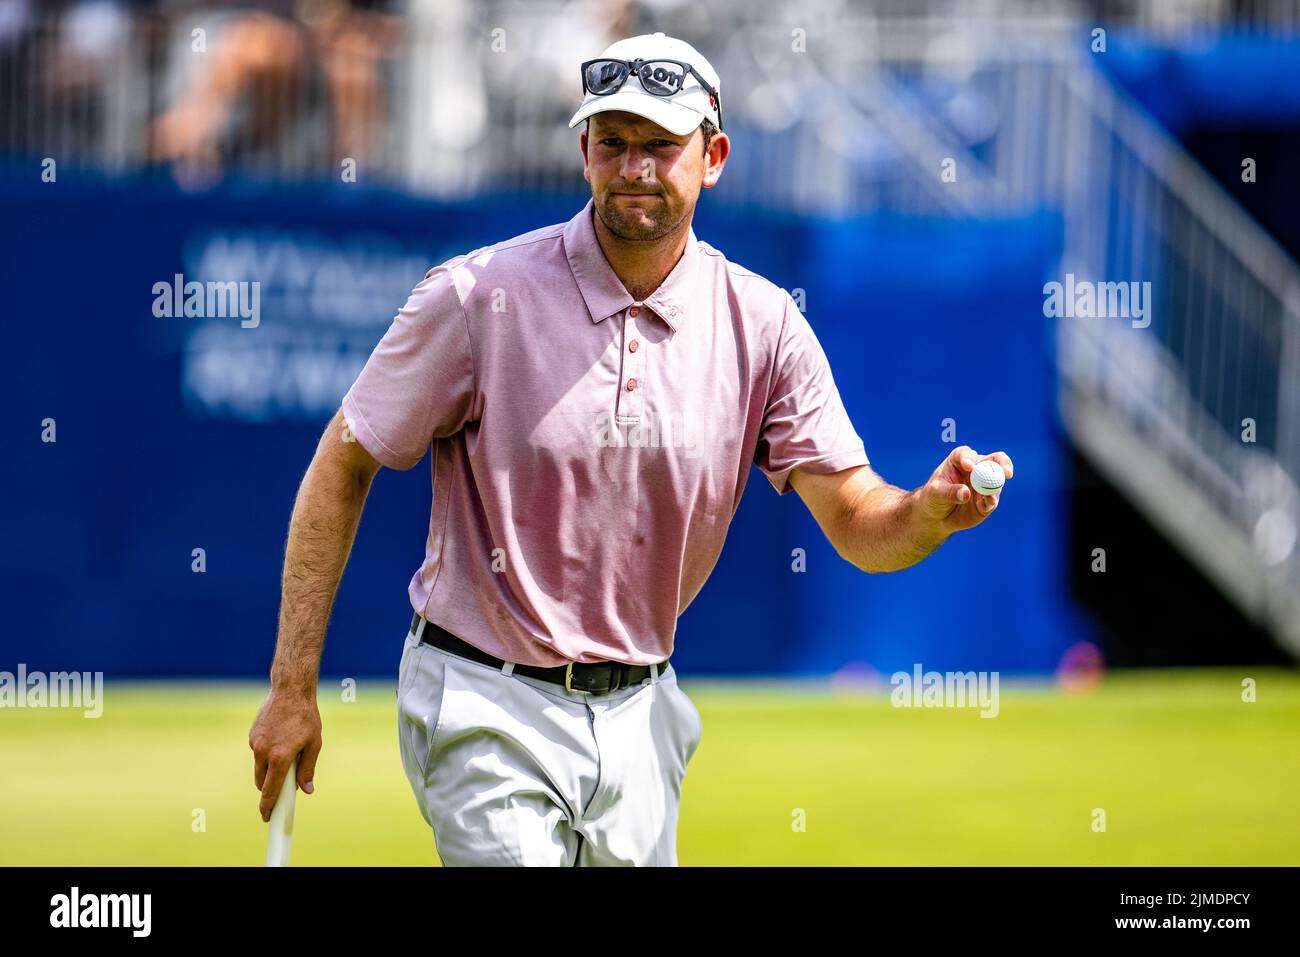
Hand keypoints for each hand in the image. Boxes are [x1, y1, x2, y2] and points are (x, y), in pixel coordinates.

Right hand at [249, 690, 321, 821]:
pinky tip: (279, 741)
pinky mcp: (251, 736)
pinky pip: (258, 753)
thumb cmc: (306, 717)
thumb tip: (307, 790)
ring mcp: (255, 743)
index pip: (270, 790)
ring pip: (259, 768)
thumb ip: (308, 768)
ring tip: (286, 757)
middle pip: (262, 782)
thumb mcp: (314, 743)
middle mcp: (263, 752)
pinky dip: (266, 754)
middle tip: (283, 787)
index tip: (267, 818)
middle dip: (270, 788)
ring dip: (268, 770)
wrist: (290, 691)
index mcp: (280, 757)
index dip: (268, 806)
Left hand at [914, 445, 1013, 534]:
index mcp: (960, 460)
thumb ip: (950, 492)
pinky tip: (985, 506)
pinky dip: (991, 502)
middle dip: (1003, 463)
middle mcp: (976, 468)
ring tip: (989, 498)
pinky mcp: (988, 500)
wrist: (937, 516)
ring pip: (997, 481)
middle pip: (995, 459)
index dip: (969, 458)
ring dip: (996, 488)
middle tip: (1006, 473)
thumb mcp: (935, 493)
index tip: (969, 467)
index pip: (966, 454)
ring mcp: (985, 483)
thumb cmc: (933, 498)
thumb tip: (966, 493)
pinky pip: (994, 499)